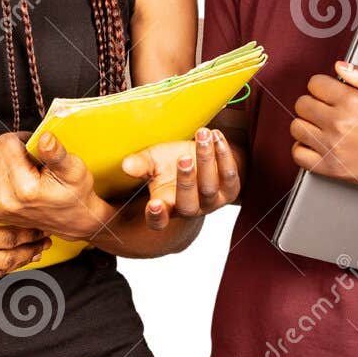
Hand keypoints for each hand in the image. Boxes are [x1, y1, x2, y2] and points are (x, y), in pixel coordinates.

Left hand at [0, 130, 112, 240]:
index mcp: (25, 190)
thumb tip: (44, 138)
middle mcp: (5, 201)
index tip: (36, 148)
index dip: (23, 139)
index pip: (7, 144)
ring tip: (26, 170)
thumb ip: (57, 154)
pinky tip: (15, 179)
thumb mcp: (75, 171)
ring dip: (5, 160)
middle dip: (13, 149)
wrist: (71, 221)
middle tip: (33, 160)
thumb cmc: (74, 195)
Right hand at [121, 127, 240, 230]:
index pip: (159, 220)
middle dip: (186, 181)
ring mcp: (212, 202)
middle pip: (188, 204)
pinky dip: (224, 154)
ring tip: (202, 135)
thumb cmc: (172, 161)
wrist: (200, 156)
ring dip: (205, 159)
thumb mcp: (153, 160)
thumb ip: (140, 164)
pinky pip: (230, 175)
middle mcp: (190, 209)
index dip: (157, 215)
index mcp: (166, 206)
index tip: (154, 204)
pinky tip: (216, 136)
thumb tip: (127, 165)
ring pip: (209, 187)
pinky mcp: (231, 191)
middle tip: (183, 158)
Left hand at [289, 61, 357, 192]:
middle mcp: (339, 124)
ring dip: (306, 124)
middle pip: (302, 104)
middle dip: (313, 102)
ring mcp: (332, 147)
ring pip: (297, 127)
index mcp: (353, 102)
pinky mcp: (330, 168)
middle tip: (326, 108)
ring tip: (322, 125)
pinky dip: (302, 148)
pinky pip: (298, 154)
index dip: (322, 85)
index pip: (315, 84)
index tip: (330, 92)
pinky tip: (316, 143)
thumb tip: (339, 66)